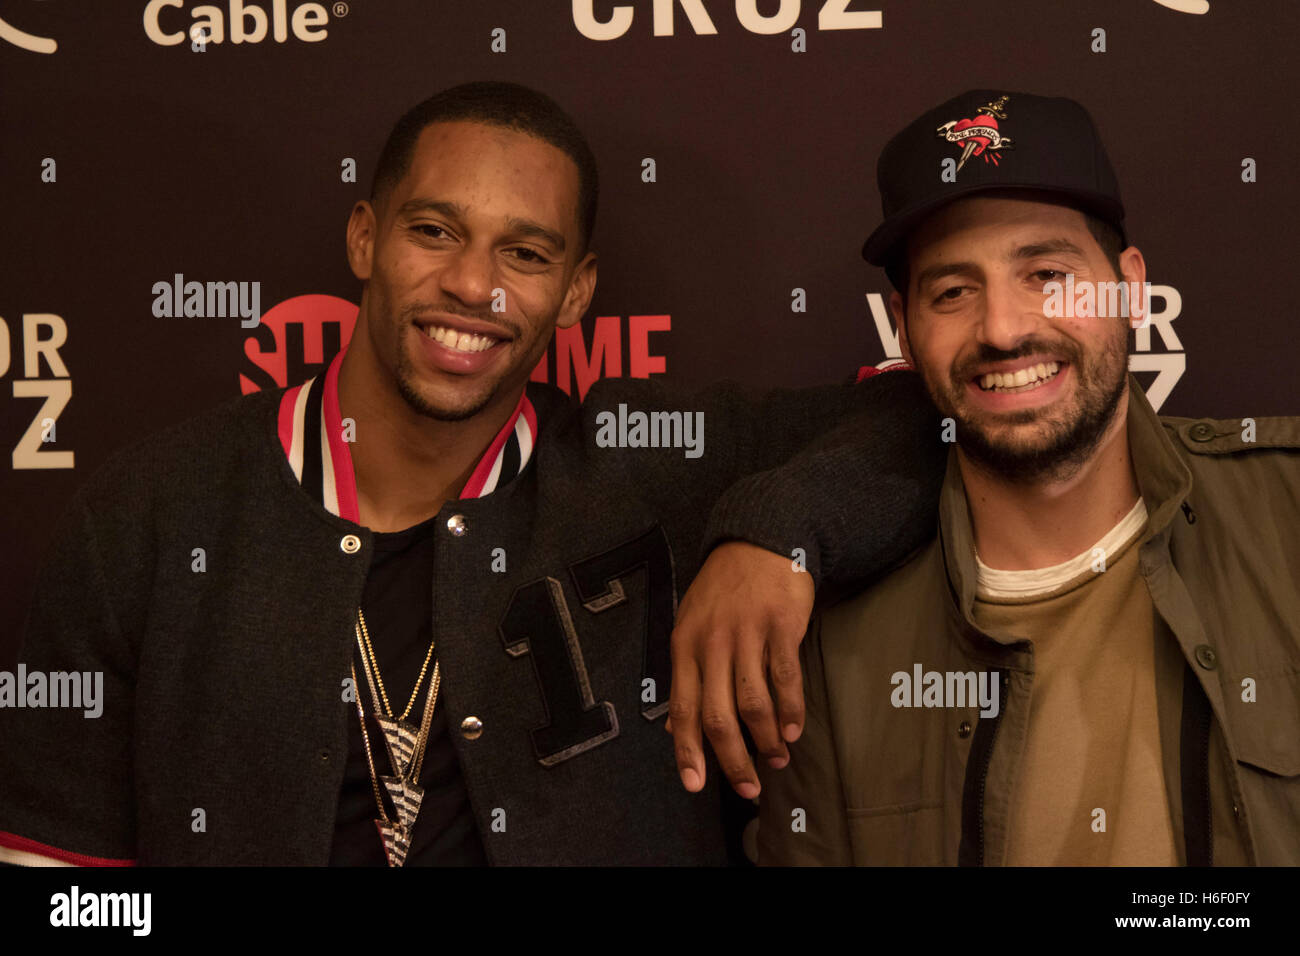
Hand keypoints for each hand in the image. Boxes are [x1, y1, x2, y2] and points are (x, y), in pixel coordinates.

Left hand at [667, 540, 812, 796]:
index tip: (694, 785)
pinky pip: (785, 678)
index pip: (682, 707)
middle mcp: (712, 643)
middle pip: (719, 715)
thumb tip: (674, 728)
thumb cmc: (723, 590)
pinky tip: (793, 730)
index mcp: (684, 645)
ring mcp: (747, 634)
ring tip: (776, 758)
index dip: (687, 750)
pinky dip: (791, 710)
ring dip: (766, 739)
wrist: (759, 540)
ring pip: (754, 703)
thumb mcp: (691, 626)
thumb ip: (686, 676)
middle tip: (748, 788)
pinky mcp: (781, 627)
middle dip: (733, 759)